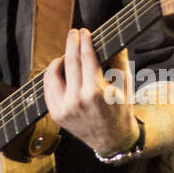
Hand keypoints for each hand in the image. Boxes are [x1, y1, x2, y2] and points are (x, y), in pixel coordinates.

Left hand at [42, 29, 137, 155]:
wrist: (111, 140)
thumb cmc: (121, 110)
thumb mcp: (125, 86)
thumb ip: (119, 61)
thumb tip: (115, 40)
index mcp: (96, 93)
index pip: (87, 59)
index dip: (85, 42)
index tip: (84, 31)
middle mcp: (77, 101)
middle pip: (70, 62)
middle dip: (72, 44)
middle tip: (73, 33)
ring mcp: (64, 108)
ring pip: (53, 74)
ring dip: (59, 60)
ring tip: (66, 54)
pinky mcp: (56, 114)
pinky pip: (48, 89)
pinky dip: (51, 76)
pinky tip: (59, 69)